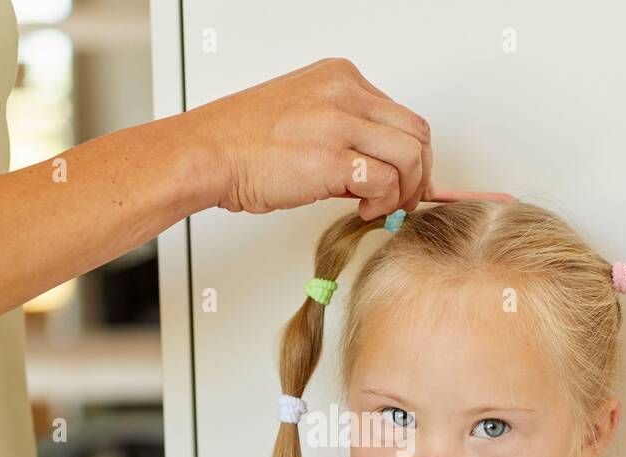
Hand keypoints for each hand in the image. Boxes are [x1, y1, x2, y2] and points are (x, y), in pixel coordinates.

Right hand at [187, 57, 432, 220]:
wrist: (207, 153)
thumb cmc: (243, 143)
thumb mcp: (304, 119)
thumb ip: (345, 136)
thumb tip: (378, 172)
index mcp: (340, 77)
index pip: (401, 114)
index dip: (411, 154)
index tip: (405, 180)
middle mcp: (344, 93)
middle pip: (416, 132)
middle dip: (419, 173)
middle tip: (405, 199)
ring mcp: (339, 122)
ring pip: (409, 155)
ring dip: (404, 191)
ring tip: (381, 207)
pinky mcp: (331, 158)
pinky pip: (384, 180)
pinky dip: (382, 202)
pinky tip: (364, 210)